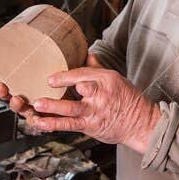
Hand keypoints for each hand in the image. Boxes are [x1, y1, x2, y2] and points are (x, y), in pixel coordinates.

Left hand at [0, 55, 159, 152]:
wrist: (141, 124)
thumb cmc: (127, 99)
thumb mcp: (115, 79)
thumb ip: (97, 68)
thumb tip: (87, 53)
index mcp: (106, 80)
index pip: (84, 74)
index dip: (67, 75)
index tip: (51, 77)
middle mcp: (101, 95)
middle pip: (80, 88)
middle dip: (63, 85)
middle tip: (46, 84)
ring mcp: (96, 112)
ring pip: (72, 109)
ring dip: (53, 106)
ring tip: (37, 104)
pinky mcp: (91, 126)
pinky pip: (70, 125)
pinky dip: (54, 124)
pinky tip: (40, 123)